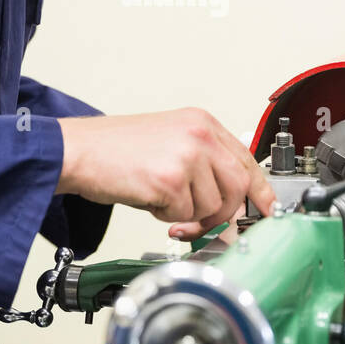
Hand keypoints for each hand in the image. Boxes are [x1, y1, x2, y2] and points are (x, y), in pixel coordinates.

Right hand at [56, 108, 275, 240]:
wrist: (77, 150)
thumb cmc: (114, 149)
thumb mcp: (169, 141)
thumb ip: (202, 163)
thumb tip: (229, 198)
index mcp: (201, 123)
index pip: (246, 159)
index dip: (259, 190)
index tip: (267, 209)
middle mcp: (200, 134)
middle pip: (239, 186)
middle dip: (222, 213)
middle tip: (199, 220)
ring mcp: (187, 156)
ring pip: (214, 206)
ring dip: (189, 215)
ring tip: (162, 200)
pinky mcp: (171, 179)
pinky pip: (186, 215)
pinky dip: (167, 217)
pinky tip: (149, 199)